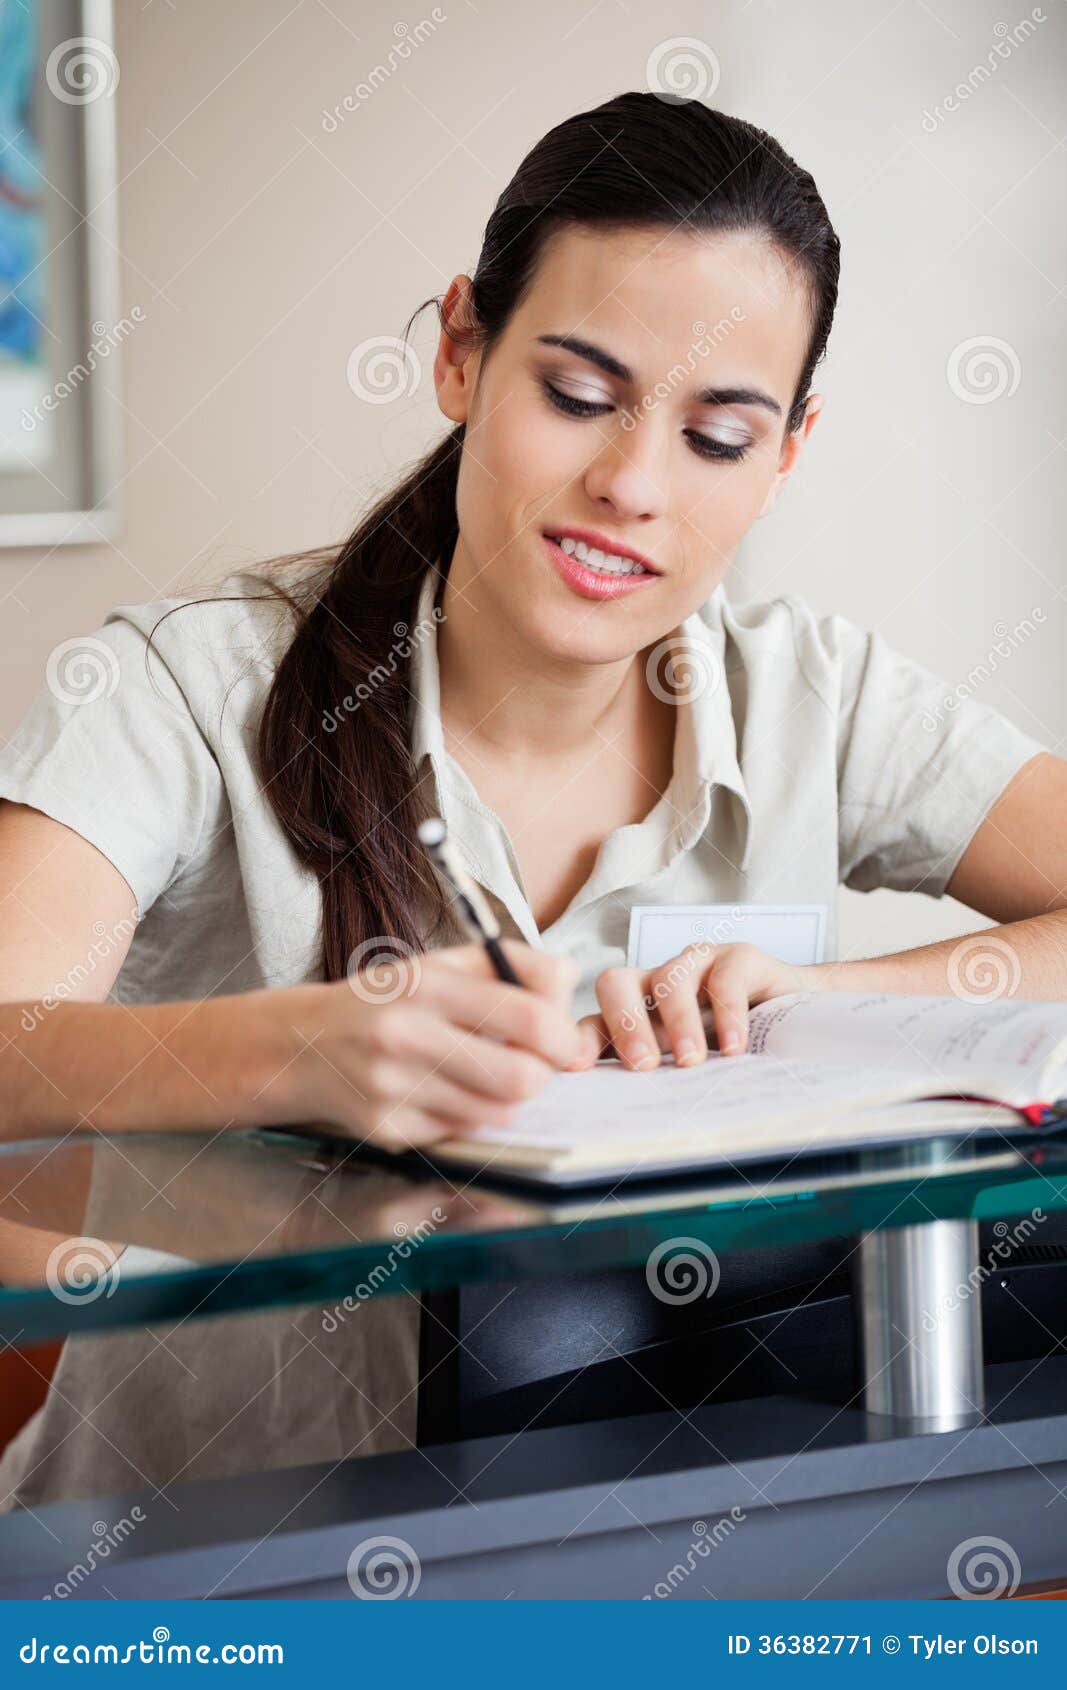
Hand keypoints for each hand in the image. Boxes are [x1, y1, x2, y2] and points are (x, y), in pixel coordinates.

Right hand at [259, 940, 595, 1149]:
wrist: (304, 1045)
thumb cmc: (389, 1001)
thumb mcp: (441, 964)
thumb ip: (513, 965)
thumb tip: (570, 984)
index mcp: (427, 984)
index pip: (528, 1016)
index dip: (564, 1036)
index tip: (568, 1041)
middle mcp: (406, 1035)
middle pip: (521, 1078)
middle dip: (541, 1074)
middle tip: (532, 1063)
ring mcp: (394, 1088)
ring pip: (497, 1112)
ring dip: (506, 1098)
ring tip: (486, 1075)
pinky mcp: (387, 1130)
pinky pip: (462, 1132)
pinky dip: (468, 1116)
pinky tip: (444, 1093)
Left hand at [574, 942, 822, 1069]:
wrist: (805, 1020)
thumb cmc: (741, 1051)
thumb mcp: (695, 1073)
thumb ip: (662, 1083)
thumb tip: (627, 1123)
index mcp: (637, 1014)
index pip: (593, 1020)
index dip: (580, 1041)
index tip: (575, 1069)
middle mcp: (658, 983)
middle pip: (616, 983)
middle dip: (622, 1023)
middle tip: (643, 1064)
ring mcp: (697, 964)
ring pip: (668, 977)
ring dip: (677, 1022)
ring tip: (692, 1061)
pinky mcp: (738, 957)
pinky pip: (723, 976)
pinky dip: (726, 1013)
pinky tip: (735, 1046)